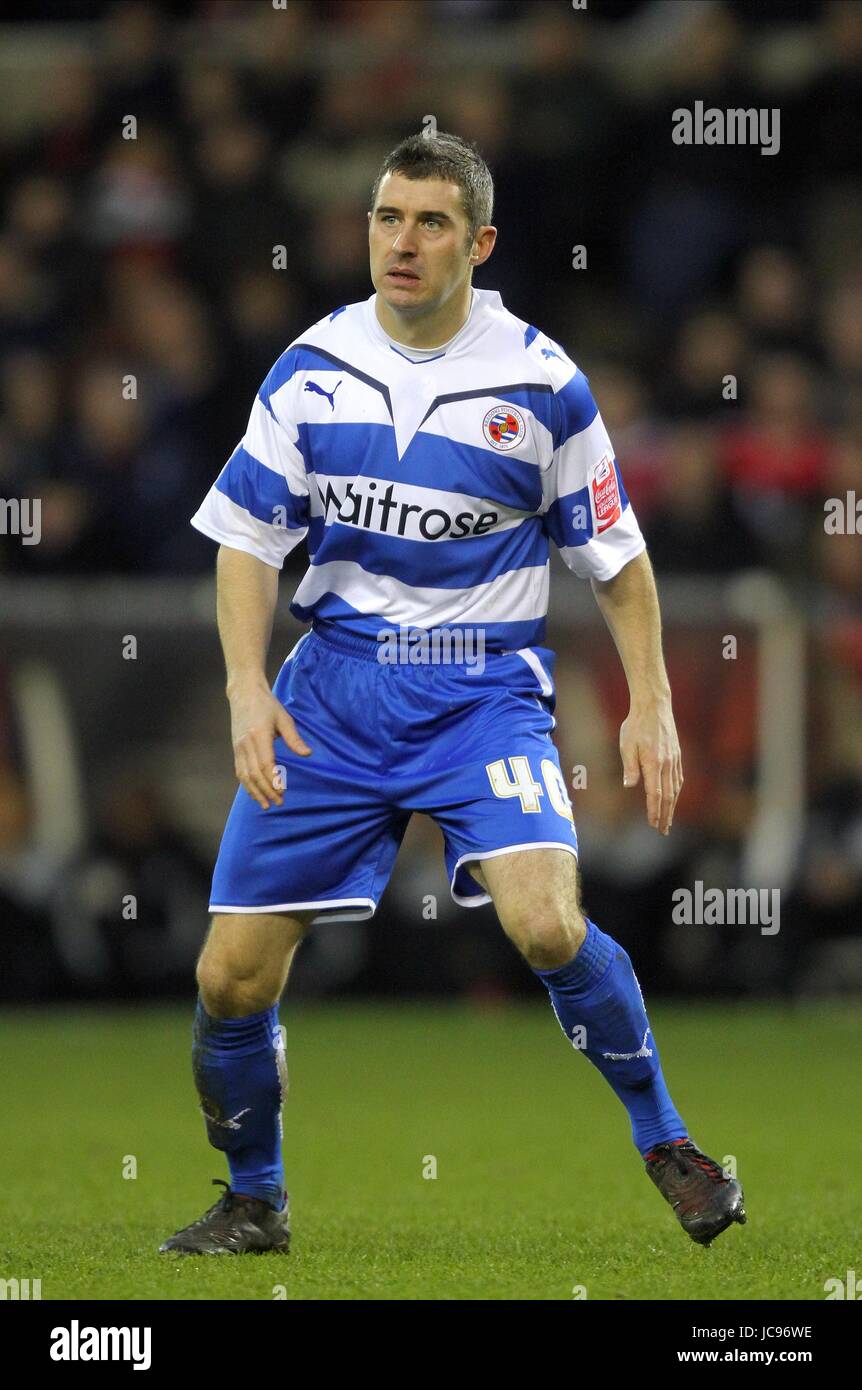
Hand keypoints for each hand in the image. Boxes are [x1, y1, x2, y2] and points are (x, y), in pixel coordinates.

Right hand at [228, 679, 310, 809]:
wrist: (244, 693)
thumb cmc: (267, 704)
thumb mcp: (284, 718)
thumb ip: (294, 738)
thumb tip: (308, 754)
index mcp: (258, 736)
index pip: (265, 764)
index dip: (274, 780)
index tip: (283, 792)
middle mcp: (245, 744)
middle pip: (255, 774)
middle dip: (267, 791)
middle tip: (279, 803)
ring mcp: (238, 747)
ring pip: (244, 775)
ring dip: (255, 792)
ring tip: (266, 804)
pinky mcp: (235, 749)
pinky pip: (240, 771)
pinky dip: (247, 784)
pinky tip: (254, 792)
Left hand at [619, 699, 682, 834]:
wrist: (654, 706)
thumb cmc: (636, 725)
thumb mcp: (626, 744)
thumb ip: (630, 767)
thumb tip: (630, 786)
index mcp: (653, 763)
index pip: (655, 793)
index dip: (654, 811)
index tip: (653, 824)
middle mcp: (667, 764)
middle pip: (668, 796)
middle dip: (665, 815)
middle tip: (663, 830)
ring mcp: (674, 759)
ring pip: (675, 788)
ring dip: (672, 806)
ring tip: (668, 820)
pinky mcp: (677, 755)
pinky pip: (679, 778)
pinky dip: (677, 791)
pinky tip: (674, 798)